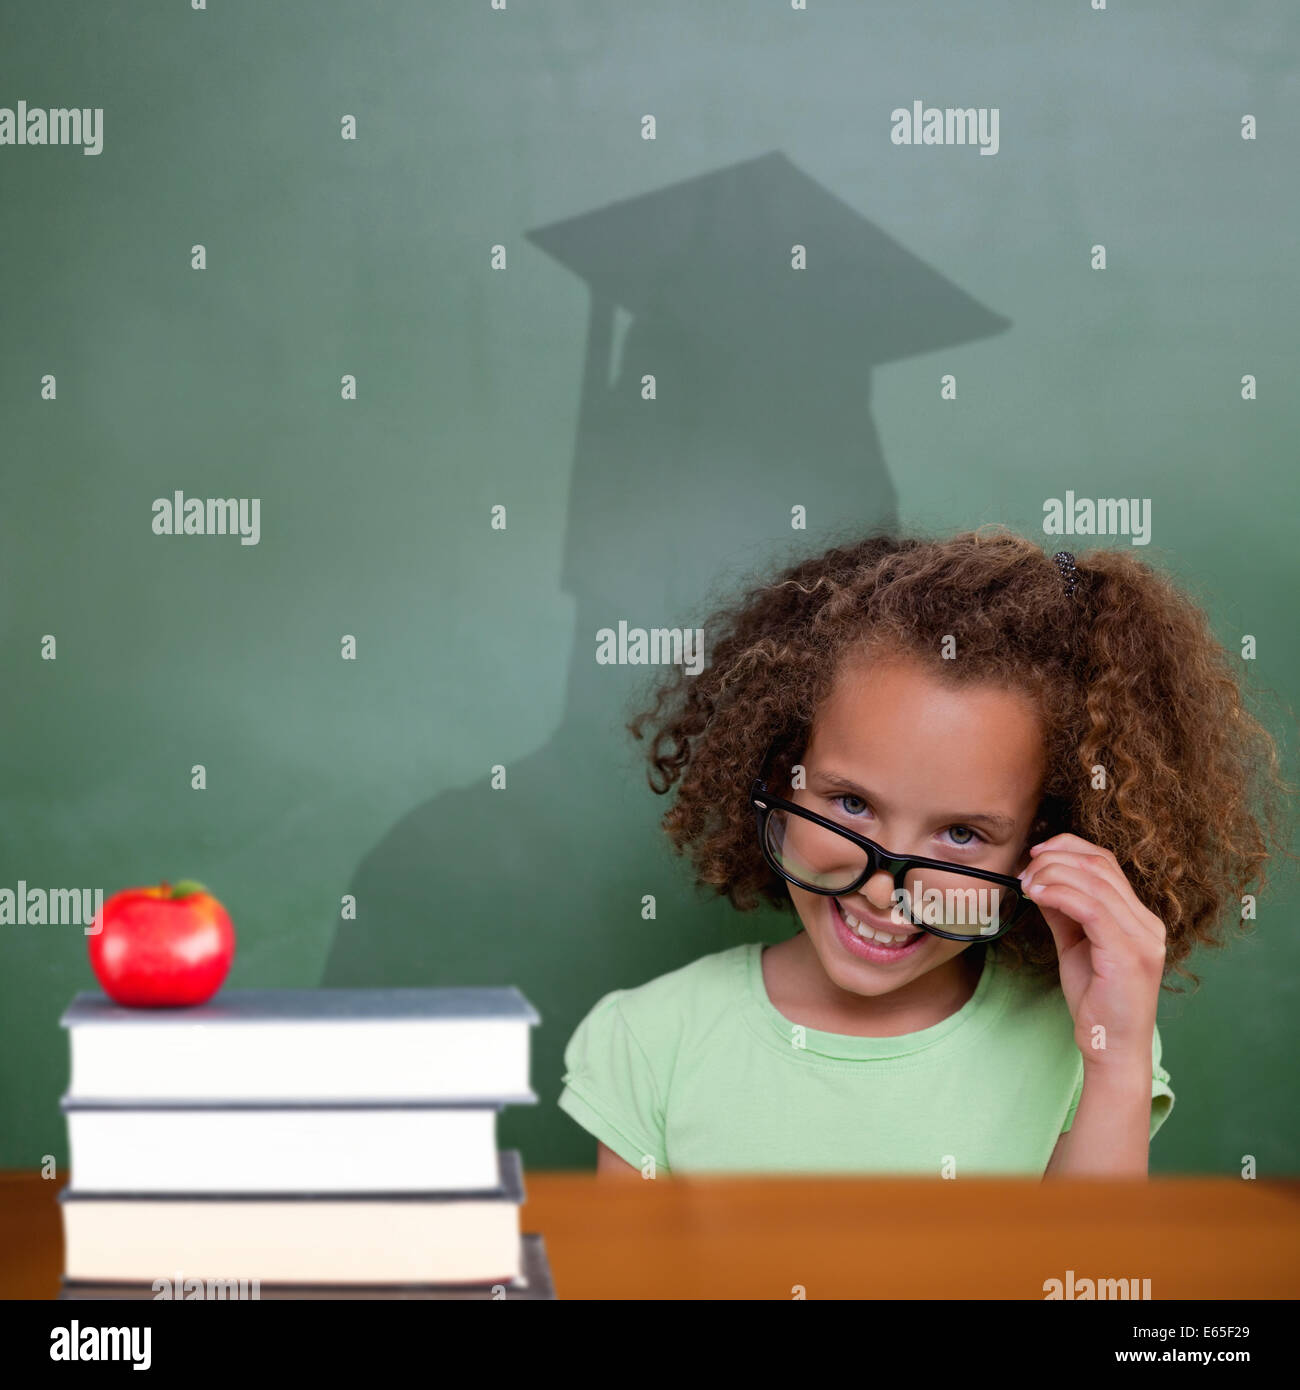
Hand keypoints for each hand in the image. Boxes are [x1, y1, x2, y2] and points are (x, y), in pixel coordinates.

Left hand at [1019, 833, 1165, 1071]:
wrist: (1111, 1048)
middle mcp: (1148, 924)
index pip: (1107, 864)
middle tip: (1025, 870)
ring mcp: (1143, 938)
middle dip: (1056, 859)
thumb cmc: (1096, 1002)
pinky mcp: (1129, 955)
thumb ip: (1064, 912)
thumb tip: (1040, 880)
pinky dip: (1059, 894)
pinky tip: (1037, 895)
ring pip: (1095, 882)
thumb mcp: (1075, 946)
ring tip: (1026, 883)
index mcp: (1140, 919)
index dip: (1069, 848)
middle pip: (1101, 866)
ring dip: (1052, 875)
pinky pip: (1091, 909)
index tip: (1036, 853)